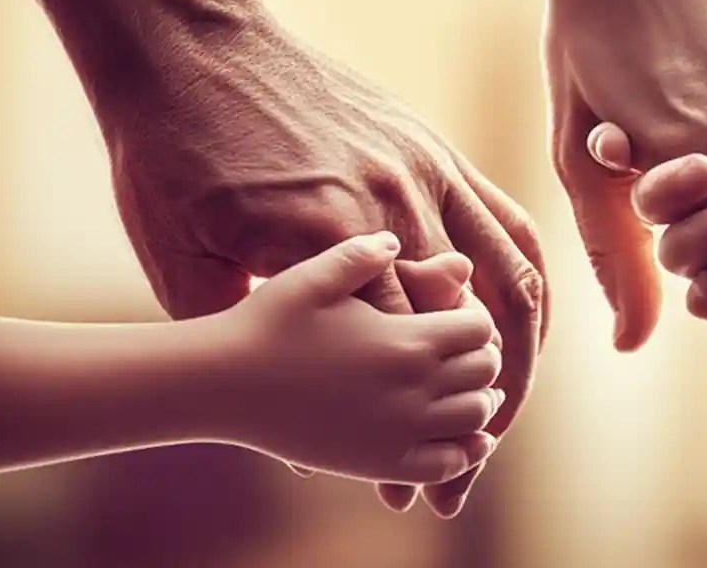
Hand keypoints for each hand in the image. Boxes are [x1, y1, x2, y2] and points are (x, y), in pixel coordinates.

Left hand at [103, 13, 545, 516]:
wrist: (193, 40)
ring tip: (506, 408)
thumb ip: (241, 325)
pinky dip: (528, 277)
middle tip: (472, 466)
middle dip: (477, 408)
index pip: (394, 356)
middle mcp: (395, 201)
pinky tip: (528, 319)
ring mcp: (425, 168)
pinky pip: (508, 218)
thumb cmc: (172, 148)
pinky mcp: (434, 147)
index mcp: (328, 234)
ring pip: (509, 273)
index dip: (407, 432)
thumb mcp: (177, 253)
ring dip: (521, 351)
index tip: (410, 488)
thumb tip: (281, 395)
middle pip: (465, 325)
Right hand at [218, 233, 503, 483]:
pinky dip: (466, 451)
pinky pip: (448, 464)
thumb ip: (363, 256)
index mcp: (406, 338)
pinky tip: (464, 437)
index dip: (475, 319)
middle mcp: (413, 387)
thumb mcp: (317, 276)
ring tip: (463, 389)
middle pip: (485, 373)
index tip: (456, 315)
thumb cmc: (267, 322)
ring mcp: (399, 431)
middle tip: (463, 351)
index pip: (482, 328)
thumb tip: (395, 241)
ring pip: (476, 419)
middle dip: (481, 358)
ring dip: (478, 401)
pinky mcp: (380, 464)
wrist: (221, 385)